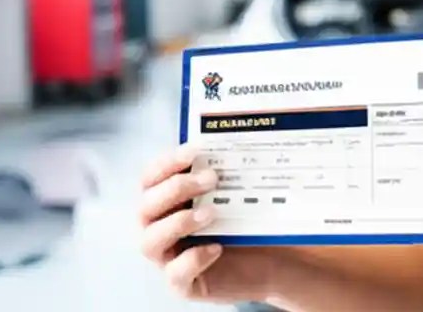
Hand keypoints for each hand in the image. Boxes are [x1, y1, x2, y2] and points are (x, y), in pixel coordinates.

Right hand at [139, 144, 275, 302]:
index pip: (150, 179)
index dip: (165, 164)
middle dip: (175, 189)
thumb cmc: (251, 220)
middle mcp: (161, 228)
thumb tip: (239, 138)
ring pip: (149, 241)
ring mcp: (169, 258)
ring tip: (211, 213)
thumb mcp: (240, 191)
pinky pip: (175, 276)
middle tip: (211, 178)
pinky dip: (192, 260)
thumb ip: (230, 169)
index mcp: (168, 201)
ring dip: (177, 223)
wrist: (277, 258)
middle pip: (146, 207)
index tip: (194, 151)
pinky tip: (216, 247)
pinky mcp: (184, 284)